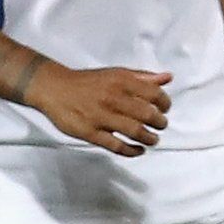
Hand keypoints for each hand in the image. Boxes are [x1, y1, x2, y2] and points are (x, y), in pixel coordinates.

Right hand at [26, 65, 171, 156]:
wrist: (55, 89)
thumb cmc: (89, 82)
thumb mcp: (117, 73)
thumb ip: (143, 77)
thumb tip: (168, 78)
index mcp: (122, 82)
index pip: (155, 94)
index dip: (165, 103)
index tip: (165, 109)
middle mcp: (114, 99)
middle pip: (147, 115)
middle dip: (160, 122)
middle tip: (161, 125)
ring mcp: (102, 117)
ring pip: (135, 131)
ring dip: (150, 138)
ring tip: (153, 139)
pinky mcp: (90, 133)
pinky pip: (116, 146)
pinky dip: (131, 150)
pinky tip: (138, 150)